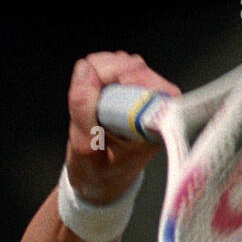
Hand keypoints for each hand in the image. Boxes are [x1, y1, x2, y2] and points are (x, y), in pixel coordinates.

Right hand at [65, 51, 180, 204]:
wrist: (100, 179)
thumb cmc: (99, 170)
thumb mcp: (86, 146)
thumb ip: (84, 107)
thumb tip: (85, 69)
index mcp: (157, 126)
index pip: (149, 85)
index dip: (121, 80)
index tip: (102, 95)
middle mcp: (157, 107)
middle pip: (133, 67)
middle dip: (104, 76)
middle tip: (89, 100)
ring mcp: (146, 94)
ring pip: (122, 62)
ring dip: (99, 74)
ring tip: (92, 103)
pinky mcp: (134, 87)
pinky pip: (115, 65)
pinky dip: (99, 73)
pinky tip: (95, 96)